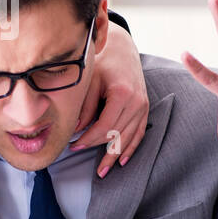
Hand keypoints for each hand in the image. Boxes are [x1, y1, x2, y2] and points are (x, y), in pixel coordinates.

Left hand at [71, 14, 147, 177]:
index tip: (73, 146)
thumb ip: (84, 106)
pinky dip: (131, 148)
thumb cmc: (102, 61)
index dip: (88, 140)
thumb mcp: (90, 80)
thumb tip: (77, 130)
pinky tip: (122, 160)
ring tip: (103, 171)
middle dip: (98, 150)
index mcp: (122, 94)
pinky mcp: (145, 107)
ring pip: (129, 138)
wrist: (122, 47)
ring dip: (115, 156)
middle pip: (117, 135)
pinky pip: (139, 133)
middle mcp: (137, 102)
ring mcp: (144, 106)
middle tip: (83, 159)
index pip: (104, 128)